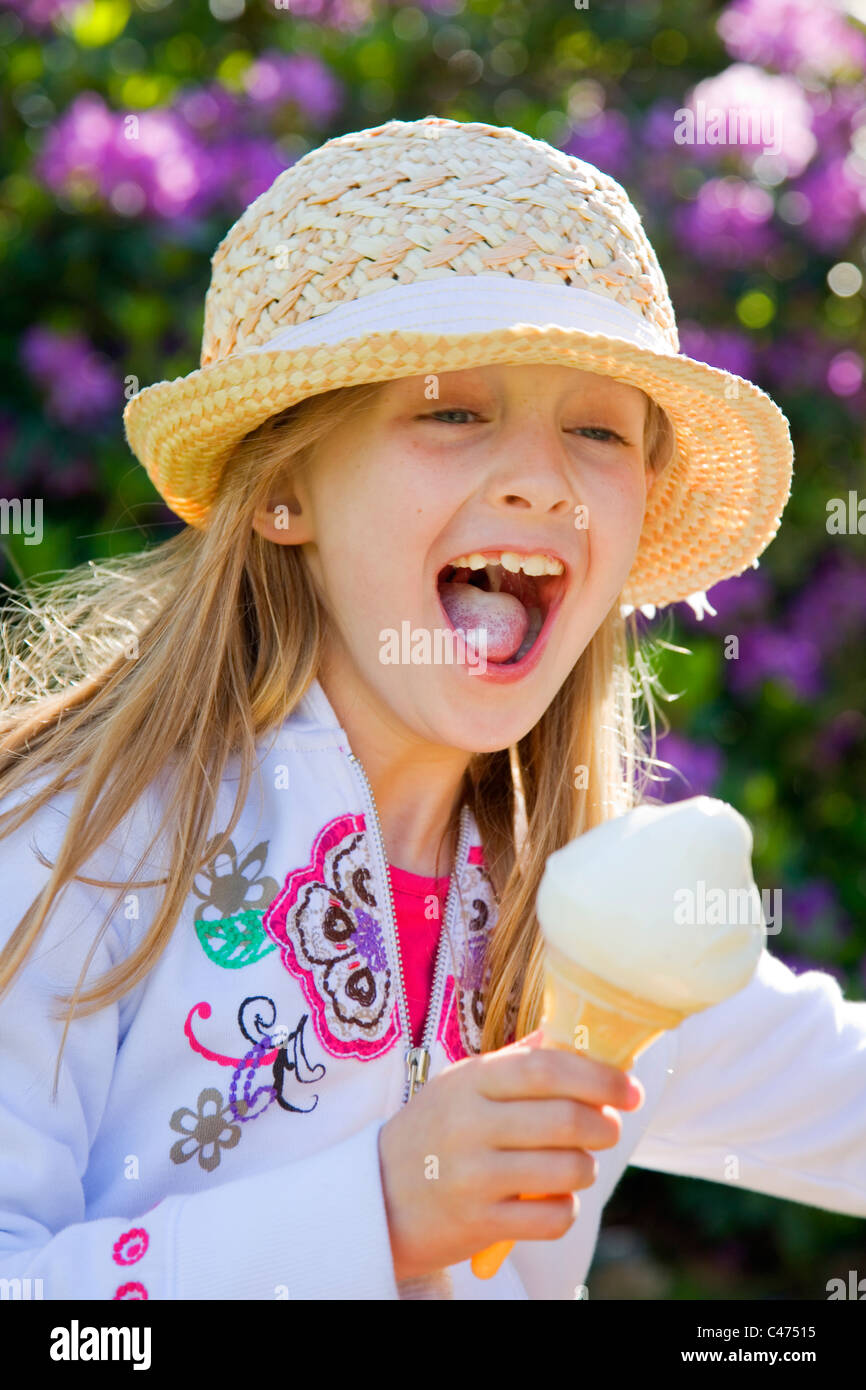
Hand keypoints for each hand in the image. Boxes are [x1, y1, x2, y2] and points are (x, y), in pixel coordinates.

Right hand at [377, 1029, 643, 1281]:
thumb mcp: (459, 1084)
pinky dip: (566, 1208)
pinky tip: (555, 1199)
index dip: (599, 1077)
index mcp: (471, 1081)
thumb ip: (512, 1063)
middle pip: (565, 1119)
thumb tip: (564, 1036)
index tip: (629, 1089)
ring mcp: (474, 1176)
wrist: (375, 1196)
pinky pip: (551, 1216)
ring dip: (587, 1167)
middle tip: (610, 1127)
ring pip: (567, 1169)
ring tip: (580, 1164)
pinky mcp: (480, 1222)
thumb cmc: (430, 1131)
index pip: (547, 1069)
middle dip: (604, 1124)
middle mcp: (471, 1125)